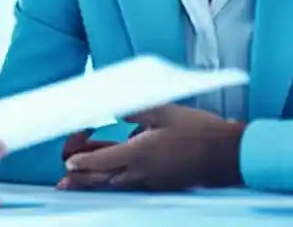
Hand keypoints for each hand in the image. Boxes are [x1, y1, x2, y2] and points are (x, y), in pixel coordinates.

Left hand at [60, 105, 244, 190]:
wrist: (228, 155)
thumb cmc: (200, 132)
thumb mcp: (165, 112)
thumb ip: (136, 111)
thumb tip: (115, 109)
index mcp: (141, 153)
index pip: (103, 160)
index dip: (83, 162)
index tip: (68, 162)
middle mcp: (143, 172)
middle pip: (104, 178)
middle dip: (82, 178)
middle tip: (64, 180)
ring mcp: (152, 180)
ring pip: (115, 183)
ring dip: (95, 182)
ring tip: (75, 183)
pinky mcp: (161, 183)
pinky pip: (130, 183)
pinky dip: (114, 180)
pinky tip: (110, 176)